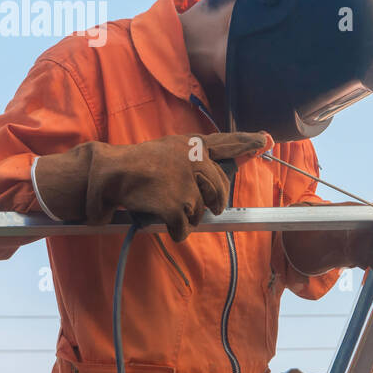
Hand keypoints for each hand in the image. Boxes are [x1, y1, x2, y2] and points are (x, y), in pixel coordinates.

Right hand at [34, 131, 271, 240]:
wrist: (107, 173)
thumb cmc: (133, 164)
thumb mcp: (167, 150)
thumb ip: (190, 158)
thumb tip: (213, 179)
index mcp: (192, 146)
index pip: (225, 143)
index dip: (246, 143)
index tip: (265, 140)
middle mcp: (196, 161)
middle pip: (218, 189)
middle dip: (215, 202)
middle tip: (208, 209)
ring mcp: (188, 184)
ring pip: (200, 211)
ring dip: (187, 216)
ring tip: (166, 208)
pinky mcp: (177, 205)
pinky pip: (184, 228)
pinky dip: (177, 232)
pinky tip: (166, 227)